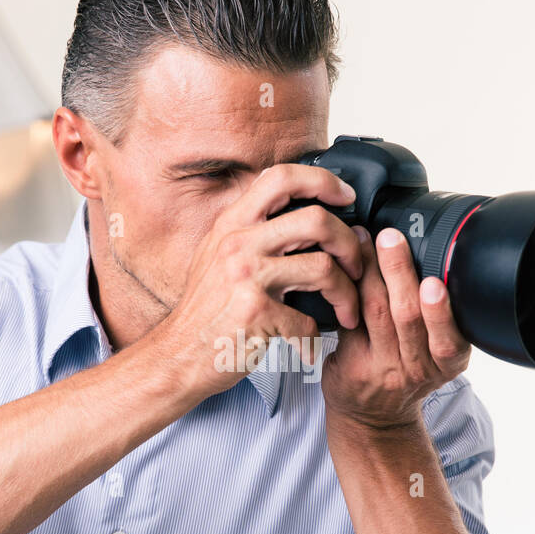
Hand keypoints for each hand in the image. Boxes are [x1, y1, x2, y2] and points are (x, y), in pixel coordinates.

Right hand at [154, 164, 363, 399]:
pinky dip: (315, 336)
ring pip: (324, 267)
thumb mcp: (218, 255)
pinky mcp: (256, 312)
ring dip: (348, 294)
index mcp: (232, 224)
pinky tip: (308, 345)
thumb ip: (251, 229)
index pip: (282, 177)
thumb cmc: (205, 311)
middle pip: (317, 220)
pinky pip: (309, 319)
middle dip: (350, 245)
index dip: (323, 182)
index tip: (346, 199)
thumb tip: (299, 208)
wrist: (177, 356)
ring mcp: (247, 276)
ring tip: (348, 310)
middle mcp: (239, 243)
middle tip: (357, 267)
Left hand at [322, 226, 472, 432]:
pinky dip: (346, 290)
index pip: (449, 340)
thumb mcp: (435, 356)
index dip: (440, 313)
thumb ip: (436, 320)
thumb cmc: (406, 376)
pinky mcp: (352, 366)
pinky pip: (349, 320)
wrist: (373, 419)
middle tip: (391, 238)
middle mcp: (417, 369)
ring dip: (369, 272)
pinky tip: (341, 265)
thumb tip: (422, 254)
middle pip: (407, 317)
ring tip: (363, 240)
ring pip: (375, 313)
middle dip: (399, 272)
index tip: (434, 284)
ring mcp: (381, 370)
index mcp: (447, 363)